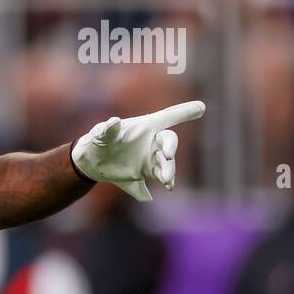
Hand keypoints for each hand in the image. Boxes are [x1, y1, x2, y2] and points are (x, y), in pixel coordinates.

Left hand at [70, 100, 205, 200]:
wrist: (92, 162)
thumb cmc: (98, 140)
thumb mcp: (100, 134)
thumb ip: (107, 129)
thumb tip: (113, 122)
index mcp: (145, 126)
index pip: (167, 117)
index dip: (183, 112)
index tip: (201, 108)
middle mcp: (152, 140)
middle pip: (169, 140)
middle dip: (171, 146)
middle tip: (168, 155)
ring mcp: (151, 156)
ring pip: (167, 161)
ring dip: (169, 169)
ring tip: (166, 180)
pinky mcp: (147, 171)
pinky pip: (161, 175)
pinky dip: (166, 180)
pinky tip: (168, 186)